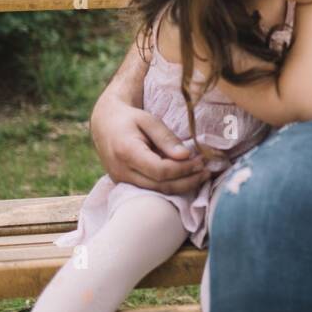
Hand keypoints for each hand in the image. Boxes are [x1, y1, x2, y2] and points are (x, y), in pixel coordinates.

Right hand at [91, 100, 210, 194]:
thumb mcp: (148, 120)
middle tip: (206, 170)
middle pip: (161, 186)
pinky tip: (186, 179)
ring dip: (182, 186)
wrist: (104, 125)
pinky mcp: (125, 186)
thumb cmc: (129, 119)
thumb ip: (166, 138)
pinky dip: (171, 187)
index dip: (184, 169)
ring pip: (157, 193)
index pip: (161, 170)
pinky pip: (151, 191)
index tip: (201, 160)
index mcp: (126, 152)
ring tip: (201, 175)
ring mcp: (122, 181)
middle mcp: (122, 171)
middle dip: (188, 180)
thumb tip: (185, 156)